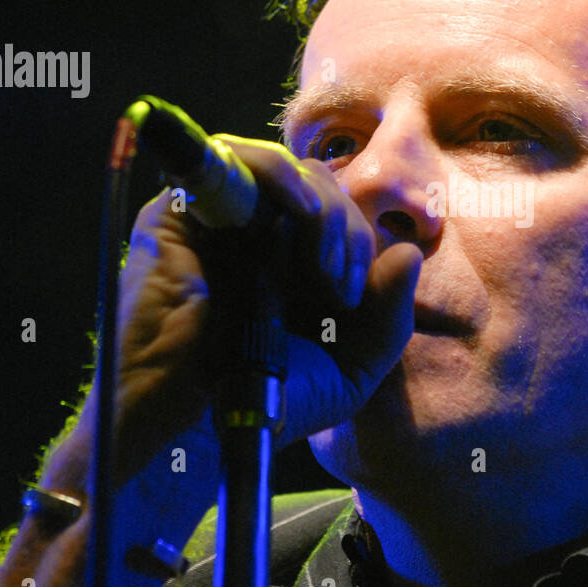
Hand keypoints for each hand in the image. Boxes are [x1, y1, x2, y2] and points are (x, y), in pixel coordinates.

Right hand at [93, 134, 421, 486]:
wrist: (202, 428)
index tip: (349, 297)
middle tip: (335, 288)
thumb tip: (408, 253)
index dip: (357, 239)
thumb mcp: (351, 369)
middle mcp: (256, 233)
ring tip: (320, 262)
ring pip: (283, 169)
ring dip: (318, 204)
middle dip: (344, 227)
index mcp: (293, 260)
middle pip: (316, 184)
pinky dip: (277, 174)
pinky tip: (301, 211)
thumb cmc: (270, 405)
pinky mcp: (179, 215)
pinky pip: (231, 159)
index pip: (337, 211)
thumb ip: (388, 316)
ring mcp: (218, 220)